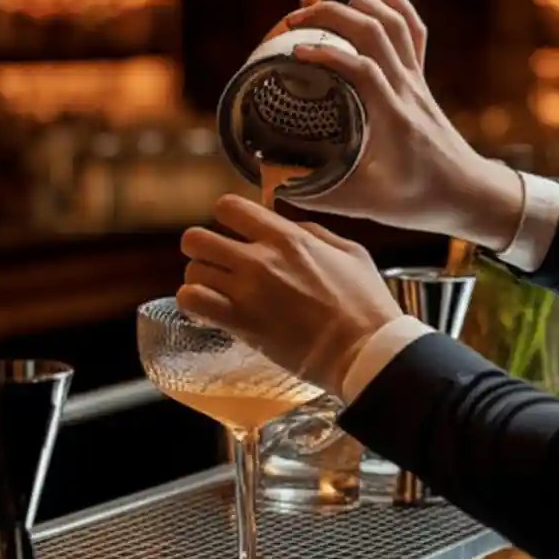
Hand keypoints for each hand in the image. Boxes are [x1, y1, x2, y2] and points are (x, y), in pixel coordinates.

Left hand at [177, 194, 402, 393]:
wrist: (364, 350)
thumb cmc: (366, 304)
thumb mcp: (350, 253)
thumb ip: (313, 233)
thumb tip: (288, 227)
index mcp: (288, 238)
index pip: (229, 207)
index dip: (225, 217)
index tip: (233, 230)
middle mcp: (260, 259)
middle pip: (196, 239)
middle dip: (202, 249)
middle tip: (216, 262)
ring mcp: (247, 292)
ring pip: (192, 271)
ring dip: (200, 280)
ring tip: (215, 291)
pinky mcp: (241, 324)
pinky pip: (192, 303)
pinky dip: (193, 306)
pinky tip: (208, 311)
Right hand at [266, 0, 523, 251]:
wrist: (470, 193)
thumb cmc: (422, 201)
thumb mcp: (369, 205)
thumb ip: (321, 196)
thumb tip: (275, 186)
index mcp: (394, 119)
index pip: (362, 70)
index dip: (327, 54)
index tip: (295, 51)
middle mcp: (407, 91)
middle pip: (375, 33)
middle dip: (333, 14)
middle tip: (295, 18)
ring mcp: (416, 82)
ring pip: (393, 24)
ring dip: (358, 2)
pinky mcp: (420, 81)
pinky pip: (414, 32)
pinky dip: (397, 3)